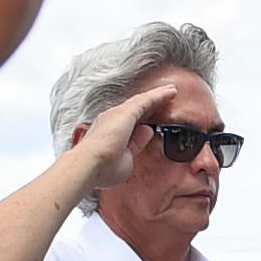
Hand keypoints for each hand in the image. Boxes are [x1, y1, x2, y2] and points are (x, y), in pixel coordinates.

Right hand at [65, 80, 179, 190]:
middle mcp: (111, 120)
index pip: (130, 123)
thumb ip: (137, 144)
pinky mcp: (126, 112)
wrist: (89, 165)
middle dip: (150, 104)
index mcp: (109, 132)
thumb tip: (148, 132)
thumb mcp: (126, 158)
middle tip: (164, 98)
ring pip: (142, 102)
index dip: (143, 120)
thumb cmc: (103, 169)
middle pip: (136, 110)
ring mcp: (118, 115)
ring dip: (157, 96)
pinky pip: (147, 100)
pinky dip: (160, 95)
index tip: (152, 119)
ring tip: (171, 91)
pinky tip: (171, 91)